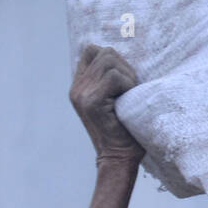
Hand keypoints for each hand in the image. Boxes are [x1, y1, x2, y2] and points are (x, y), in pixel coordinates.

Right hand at [70, 44, 144, 165]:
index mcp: (80, 85)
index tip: (124, 76)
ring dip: (128, 75)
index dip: (112, 57)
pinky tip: (128, 100)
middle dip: (125, 66)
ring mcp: (82, 93)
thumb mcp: (115, 98)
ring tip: (129, 95)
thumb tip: (127, 53)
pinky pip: (114, 76)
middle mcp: (77, 88)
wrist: (120, 156)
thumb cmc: (125, 128)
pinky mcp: (91, 101)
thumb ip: (112, 77)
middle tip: (131, 88)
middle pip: (105, 52)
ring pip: (110, 60)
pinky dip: (128, 84)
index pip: (92, 50)